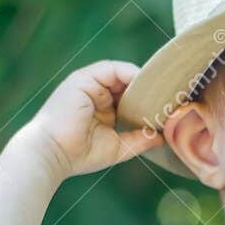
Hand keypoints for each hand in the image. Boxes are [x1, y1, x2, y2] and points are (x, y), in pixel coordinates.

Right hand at [13, 61, 166, 179]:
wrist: (51, 154)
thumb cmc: (79, 155)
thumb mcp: (117, 146)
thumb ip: (139, 139)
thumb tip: (162, 136)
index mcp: (100, 107)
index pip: (129, 95)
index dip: (149, 99)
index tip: (169, 106)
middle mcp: (94, 92)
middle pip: (128, 83)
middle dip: (150, 89)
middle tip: (174, 96)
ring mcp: (88, 84)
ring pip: (123, 74)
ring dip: (144, 81)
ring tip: (163, 91)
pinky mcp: (83, 79)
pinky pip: (112, 69)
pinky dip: (131, 75)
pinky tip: (147, 87)